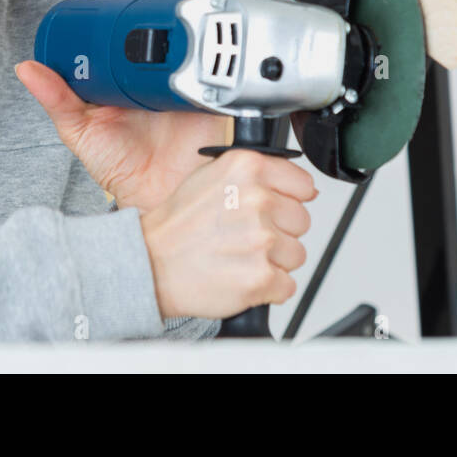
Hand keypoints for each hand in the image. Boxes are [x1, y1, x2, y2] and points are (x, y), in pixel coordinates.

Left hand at [15, 0, 233, 213]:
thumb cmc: (128, 168)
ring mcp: (200, 64)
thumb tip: (26, 68)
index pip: (138, 0)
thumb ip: (58, 100)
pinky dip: (231, 14)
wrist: (160, 201)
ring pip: (206, 6)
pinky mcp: (221, 82)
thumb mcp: (83, 130)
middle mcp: (173, 54)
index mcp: (139, 60)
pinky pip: (229, 42)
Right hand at [140, 148, 317, 319]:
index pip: (304, 185)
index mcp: (248, 168)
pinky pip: (286, 286)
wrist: (149, 264)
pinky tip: (241, 275)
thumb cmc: (178, 225)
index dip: (288, 201)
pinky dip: (268, 288)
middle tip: (246, 237)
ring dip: (274, 261)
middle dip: (279, 232)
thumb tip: (307, 189)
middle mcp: (257, 199)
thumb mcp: (212, 177)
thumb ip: (258, 176)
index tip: (272, 210)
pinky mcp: (261, 277)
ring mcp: (261, 240)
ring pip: (296, 254)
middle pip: (301, 221)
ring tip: (240, 257)